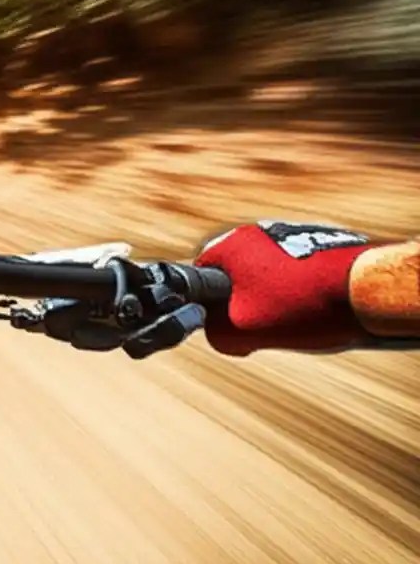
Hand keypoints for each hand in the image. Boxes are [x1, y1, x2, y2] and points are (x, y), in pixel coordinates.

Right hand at [193, 221, 375, 355]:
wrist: (363, 290)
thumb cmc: (300, 305)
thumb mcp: (242, 330)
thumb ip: (214, 332)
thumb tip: (218, 333)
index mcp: (229, 244)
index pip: (200, 279)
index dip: (212, 307)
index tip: (232, 322)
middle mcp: (255, 231)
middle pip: (236, 276)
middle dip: (247, 301)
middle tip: (264, 323)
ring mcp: (288, 232)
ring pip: (266, 273)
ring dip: (275, 295)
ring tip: (295, 314)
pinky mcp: (316, 238)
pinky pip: (294, 268)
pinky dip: (299, 287)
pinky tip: (314, 304)